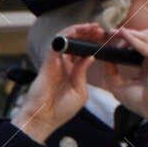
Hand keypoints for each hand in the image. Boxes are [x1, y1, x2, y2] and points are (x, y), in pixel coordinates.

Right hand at [15, 23, 94, 143]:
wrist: (44, 120)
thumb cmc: (61, 110)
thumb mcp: (80, 92)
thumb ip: (83, 74)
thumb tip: (90, 56)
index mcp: (72, 72)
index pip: (83, 52)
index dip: (93, 43)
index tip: (104, 38)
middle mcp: (63, 65)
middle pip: (75, 43)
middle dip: (88, 33)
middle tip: (99, 29)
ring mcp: (55, 63)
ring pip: (65, 40)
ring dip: (78, 30)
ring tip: (90, 27)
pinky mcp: (47, 63)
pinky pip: (55, 45)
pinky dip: (65, 36)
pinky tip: (76, 31)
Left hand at [103, 27, 147, 146]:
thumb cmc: (139, 101)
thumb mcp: (118, 85)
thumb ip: (111, 72)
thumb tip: (103, 60)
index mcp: (146, 63)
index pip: (135, 46)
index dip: (123, 41)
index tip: (108, 39)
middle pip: (141, 38)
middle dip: (125, 34)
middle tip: (109, 32)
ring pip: (145, 37)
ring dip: (129, 34)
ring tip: (115, 32)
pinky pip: (145, 45)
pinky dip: (134, 40)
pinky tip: (124, 36)